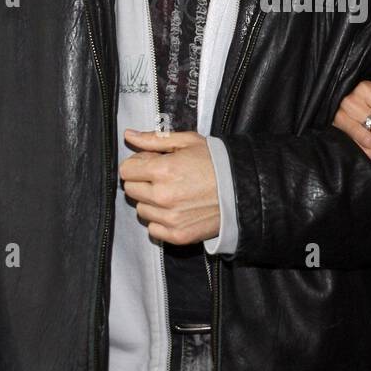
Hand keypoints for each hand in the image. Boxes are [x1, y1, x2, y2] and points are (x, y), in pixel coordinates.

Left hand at [120, 129, 219, 243]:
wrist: (244, 190)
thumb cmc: (218, 163)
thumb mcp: (188, 142)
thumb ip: (154, 139)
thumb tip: (129, 136)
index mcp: (163, 170)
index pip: (126, 170)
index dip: (137, 164)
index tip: (150, 164)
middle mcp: (163, 196)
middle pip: (130, 190)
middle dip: (142, 182)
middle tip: (163, 178)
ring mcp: (170, 218)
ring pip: (141, 210)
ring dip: (151, 202)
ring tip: (173, 194)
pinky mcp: (178, 235)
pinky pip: (153, 229)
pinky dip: (160, 221)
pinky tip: (177, 210)